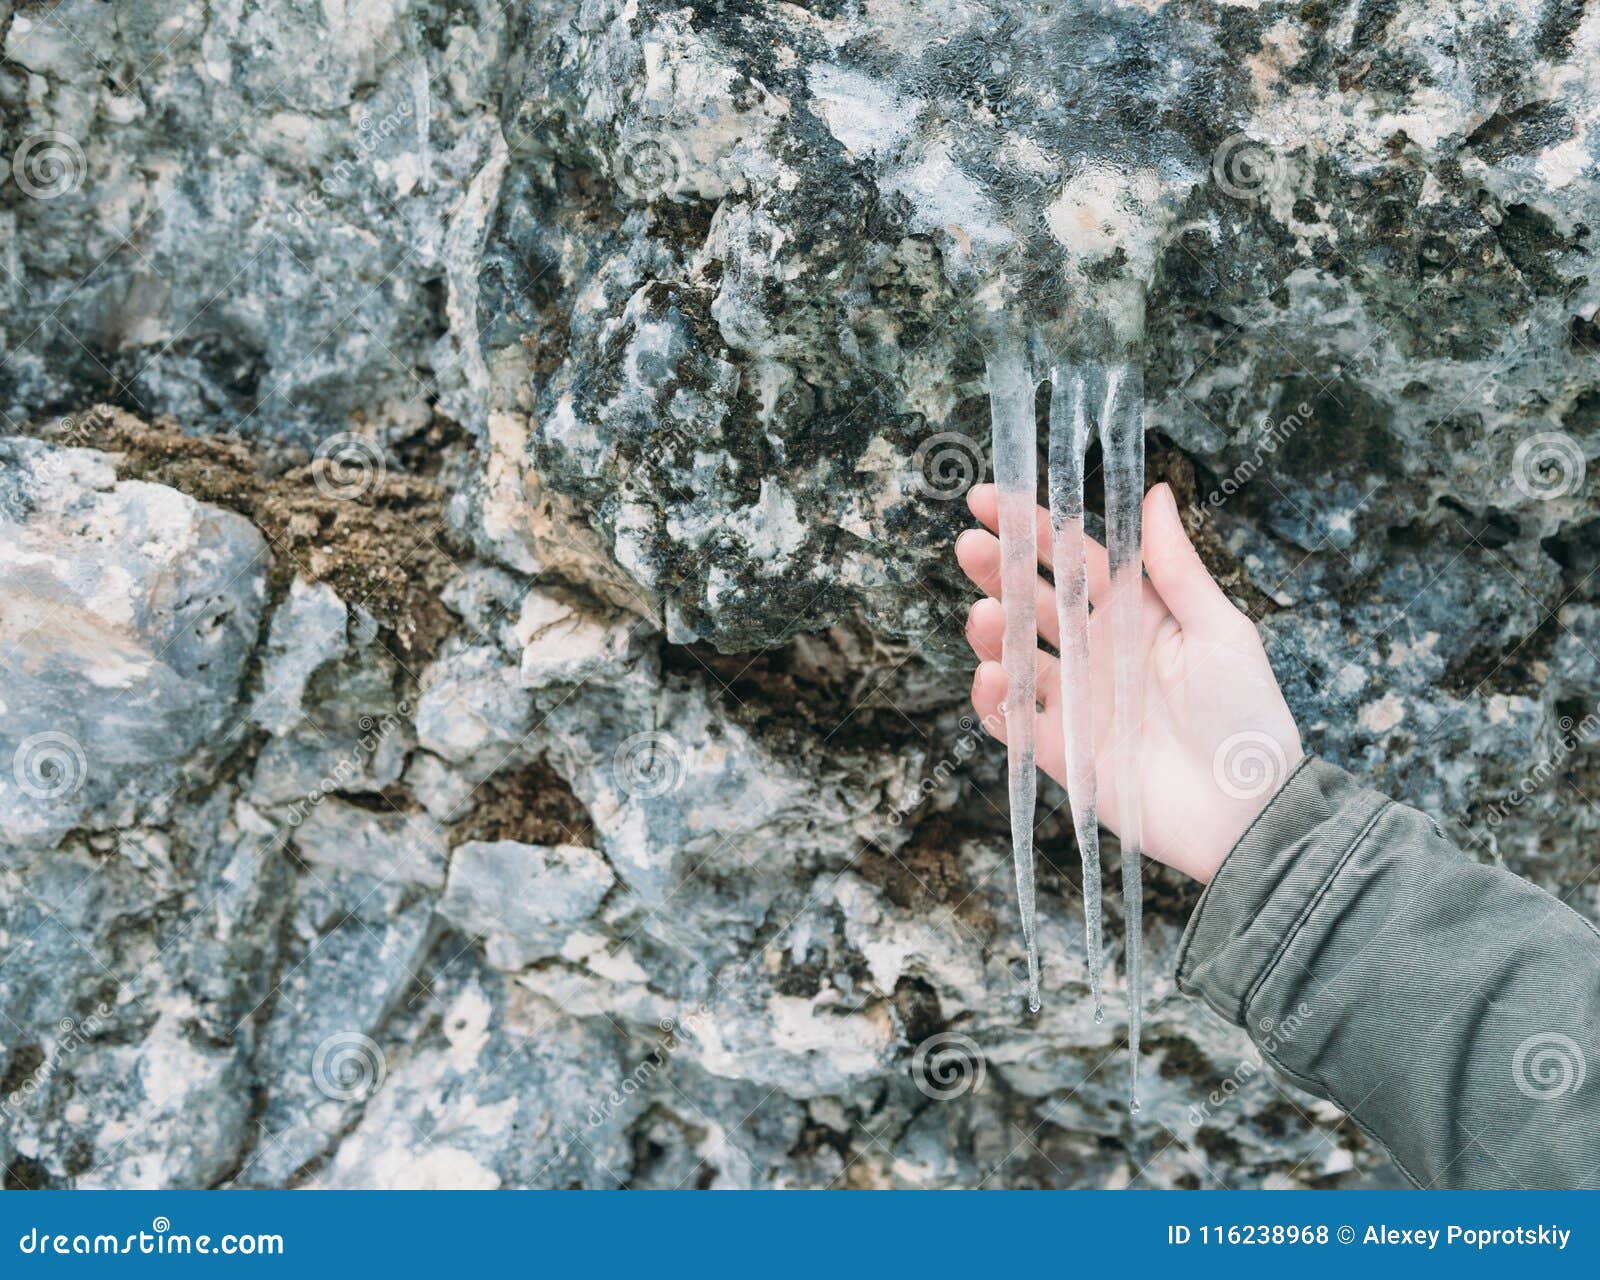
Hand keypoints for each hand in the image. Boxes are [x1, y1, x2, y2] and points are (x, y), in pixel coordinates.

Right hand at [956, 481, 1302, 882]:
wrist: (1248, 812)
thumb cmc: (1246, 716)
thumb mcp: (1221, 630)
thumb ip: (1176, 567)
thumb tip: (1153, 492)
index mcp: (1135, 615)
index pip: (1074, 559)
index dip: (1034, 528)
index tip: (990, 497)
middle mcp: (1097, 652)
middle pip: (1035, 601)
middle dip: (998, 571)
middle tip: (969, 546)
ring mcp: (1075, 702)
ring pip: (1016, 655)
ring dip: (992, 631)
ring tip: (984, 615)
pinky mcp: (1060, 752)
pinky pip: (1011, 721)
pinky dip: (993, 700)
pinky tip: (992, 676)